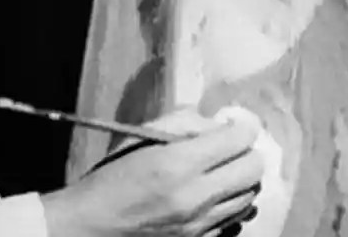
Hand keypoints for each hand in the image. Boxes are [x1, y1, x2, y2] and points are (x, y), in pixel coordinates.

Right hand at [41, 109, 263, 236]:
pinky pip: (235, 219)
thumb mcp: (139, 137)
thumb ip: (181, 123)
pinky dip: (232, 203)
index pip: (239, 139)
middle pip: (254, 169)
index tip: (236, 124)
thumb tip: (216, 123)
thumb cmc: (111, 176)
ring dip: (242, 179)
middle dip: (247, 151)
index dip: (243, 125)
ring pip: (250, 196)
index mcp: (177, 163)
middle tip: (231, 146)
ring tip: (222, 170)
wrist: (93, 225)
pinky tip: (213, 195)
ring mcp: (201, 223)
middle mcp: (195, 195)